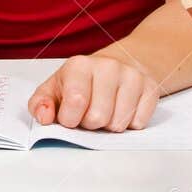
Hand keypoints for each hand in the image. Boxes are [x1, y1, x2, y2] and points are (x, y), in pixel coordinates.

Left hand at [27, 54, 158, 131]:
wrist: (115, 66)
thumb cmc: (79, 83)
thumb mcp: (53, 90)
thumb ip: (40, 104)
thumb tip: (44, 117)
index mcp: (79, 65)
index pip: (76, 101)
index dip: (70, 119)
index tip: (69, 116)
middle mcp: (108, 66)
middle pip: (98, 117)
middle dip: (90, 124)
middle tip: (89, 114)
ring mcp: (132, 76)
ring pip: (119, 123)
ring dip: (109, 126)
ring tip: (105, 111)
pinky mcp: (151, 88)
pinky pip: (139, 123)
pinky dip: (129, 124)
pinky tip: (122, 109)